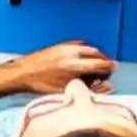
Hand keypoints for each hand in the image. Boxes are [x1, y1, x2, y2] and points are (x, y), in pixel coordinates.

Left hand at [0, 42, 116, 95]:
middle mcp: (72, 53)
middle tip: (105, 71)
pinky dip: (86, 50)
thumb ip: (88, 89)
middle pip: (97, 53)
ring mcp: (66, 46)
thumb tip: (107, 87)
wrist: (22, 72)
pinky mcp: (61, 44)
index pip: (100, 63)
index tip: (113, 70)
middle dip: (104, 61)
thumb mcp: (65, 91)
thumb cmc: (40, 84)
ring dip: (96, 55)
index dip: (109, 67)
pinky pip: (80, 44)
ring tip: (94, 66)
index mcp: (74, 66)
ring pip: (89, 47)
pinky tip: (83, 58)